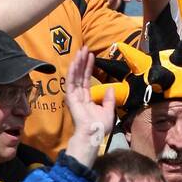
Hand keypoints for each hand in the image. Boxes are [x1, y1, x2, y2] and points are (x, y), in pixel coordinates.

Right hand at [65, 46, 115, 167]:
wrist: (93, 133)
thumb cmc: (100, 126)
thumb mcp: (108, 111)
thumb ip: (109, 99)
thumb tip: (111, 87)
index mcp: (87, 98)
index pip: (87, 79)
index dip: (89, 67)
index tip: (91, 55)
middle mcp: (79, 95)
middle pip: (80, 75)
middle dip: (82, 61)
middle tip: (84, 48)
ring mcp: (74, 96)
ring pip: (75, 76)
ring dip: (77, 63)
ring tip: (80, 51)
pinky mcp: (71, 97)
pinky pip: (71, 82)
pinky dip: (72, 72)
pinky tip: (75, 62)